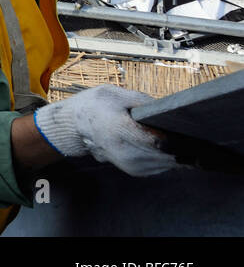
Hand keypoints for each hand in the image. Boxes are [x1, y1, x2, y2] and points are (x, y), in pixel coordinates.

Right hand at [33, 84, 177, 175]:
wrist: (76, 126)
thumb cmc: (97, 106)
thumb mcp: (116, 94)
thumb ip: (144, 102)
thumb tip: (171, 110)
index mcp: (121, 131)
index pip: (160, 141)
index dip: (180, 136)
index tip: (189, 126)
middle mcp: (127, 153)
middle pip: (170, 154)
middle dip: (183, 143)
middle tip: (187, 129)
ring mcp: (132, 166)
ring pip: (171, 162)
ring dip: (177, 150)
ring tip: (171, 133)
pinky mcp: (137, 171)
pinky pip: (164, 165)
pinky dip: (168, 154)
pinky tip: (161, 142)